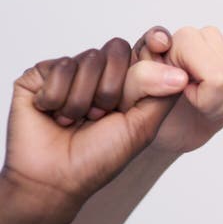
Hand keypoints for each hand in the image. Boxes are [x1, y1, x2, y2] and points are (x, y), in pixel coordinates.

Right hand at [1, 36, 187, 216]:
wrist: (52, 180)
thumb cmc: (98, 158)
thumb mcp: (141, 128)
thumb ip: (161, 96)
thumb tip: (181, 73)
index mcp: (127, 83)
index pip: (143, 50)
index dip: (152, 42)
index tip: (161, 43)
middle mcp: (100, 73)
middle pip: (117, 49)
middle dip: (112, 87)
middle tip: (99, 116)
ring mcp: (71, 72)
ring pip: (90, 59)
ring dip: (84, 99)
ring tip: (74, 120)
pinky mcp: (40, 75)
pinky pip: (61, 67)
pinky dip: (59, 97)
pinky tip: (52, 114)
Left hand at [134, 25, 222, 154]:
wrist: (159, 125)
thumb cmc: (142, 105)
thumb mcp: (129, 95)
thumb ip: (143, 78)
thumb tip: (180, 77)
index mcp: (180, 38)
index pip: (217, 77)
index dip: (202, 98)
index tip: (180, 95)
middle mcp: (207, 37)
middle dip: (214, 106)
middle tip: (191, 105)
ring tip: (205, 106)